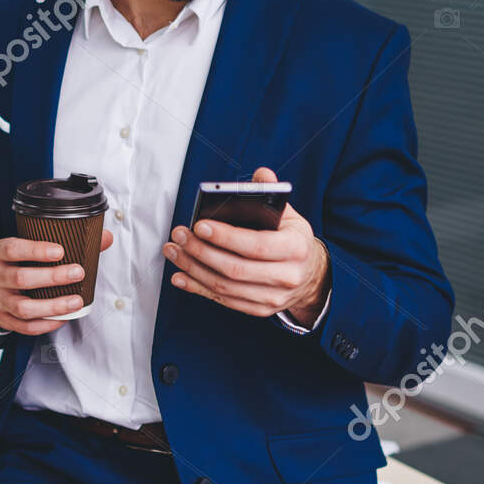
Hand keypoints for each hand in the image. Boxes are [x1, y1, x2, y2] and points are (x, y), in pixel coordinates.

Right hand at [0, 230, 114, 335]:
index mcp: (0, 253)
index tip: (60, 251)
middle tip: (78, 273)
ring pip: (24, 307)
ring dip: (52, 306)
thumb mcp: (25, 247)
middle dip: (52, 277)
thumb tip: (104, 238)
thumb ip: (61, 241)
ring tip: (76, 301)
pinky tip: (64, 318)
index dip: (36, 250)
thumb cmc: (13, 264)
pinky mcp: (5, 320)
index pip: (14, 249)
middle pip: (21, 278)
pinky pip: (26, 327)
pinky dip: (46, 324)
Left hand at [162, 167, 330, 326]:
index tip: (199, 225)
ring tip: (174, 251)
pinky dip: (198, 288)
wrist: (310, 275)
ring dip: (193, 269)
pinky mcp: (259, 309)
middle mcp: (286, 276)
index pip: (256, 245)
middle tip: (180, 235)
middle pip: (235, 269)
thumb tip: (261, 175)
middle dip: (201, 251)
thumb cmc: (292, 240)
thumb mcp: (290, 216)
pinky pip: (223, 301)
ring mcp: (272, 297)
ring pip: (225, 287)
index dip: (225, 237)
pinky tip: (180, 276)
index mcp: (296, 248)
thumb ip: (272, 194)